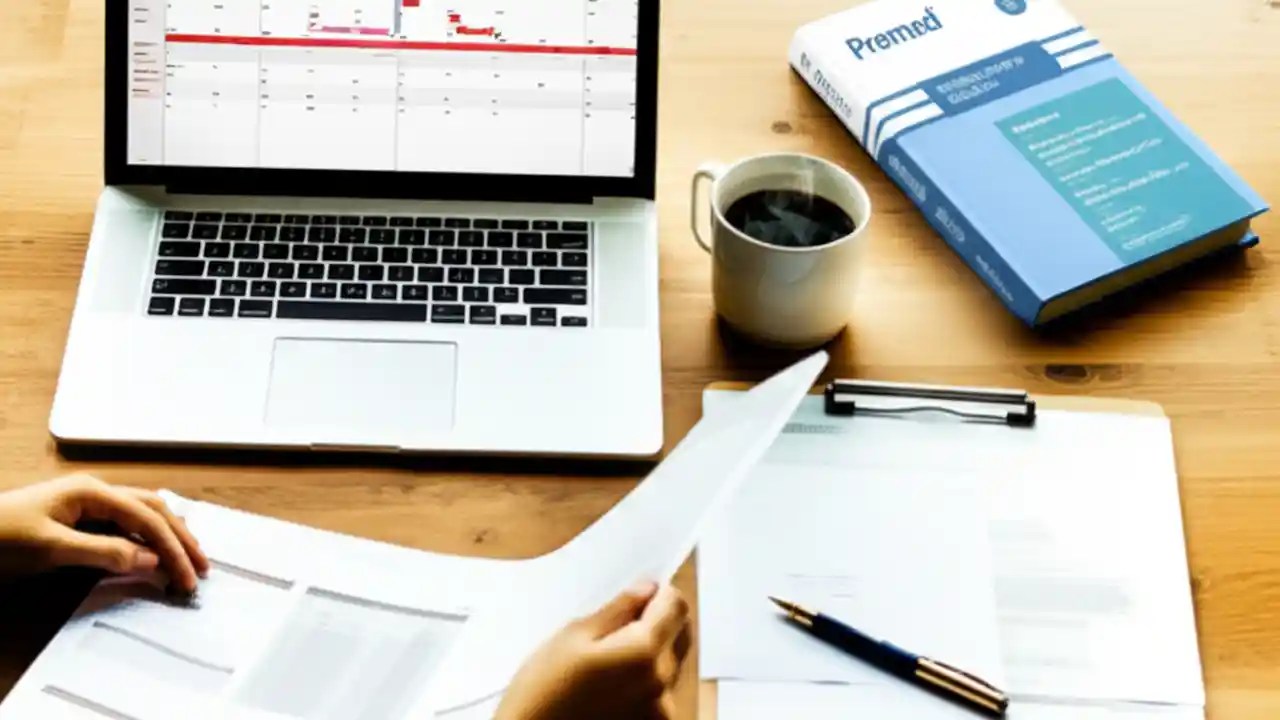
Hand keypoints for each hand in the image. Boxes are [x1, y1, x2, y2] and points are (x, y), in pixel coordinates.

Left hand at [0, 475, 208, 592]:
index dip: (171, 548)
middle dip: (180, 538)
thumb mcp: (50, 548)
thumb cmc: (0, 537)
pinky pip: (125, 525)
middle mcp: (96, 492)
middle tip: (202, 568)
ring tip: (188, 559)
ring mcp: (88, 503)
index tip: (187, 577)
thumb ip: (103, 552)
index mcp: (92, 491)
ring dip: (168, 536)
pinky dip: (147, 540)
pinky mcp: (79, 519)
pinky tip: (156, 553)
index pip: (146, 518)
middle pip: (153, 509)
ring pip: (142, 514)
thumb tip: (150, 560)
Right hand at [495, 582, 691, 719]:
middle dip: (660, 622)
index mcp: (643, 652)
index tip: (642, 594)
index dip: (660, 593)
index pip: (677, 607)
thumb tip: (646, 589)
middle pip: (680, 635)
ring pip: (671, 663)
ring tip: (611, 661)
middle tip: (622, 626)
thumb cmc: (542, 692)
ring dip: (654, 653)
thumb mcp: (573, 636)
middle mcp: (661, 682)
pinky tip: (613, 685)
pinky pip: (661, 692)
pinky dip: (647, 681)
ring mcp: (660, 711)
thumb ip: (618, 610)